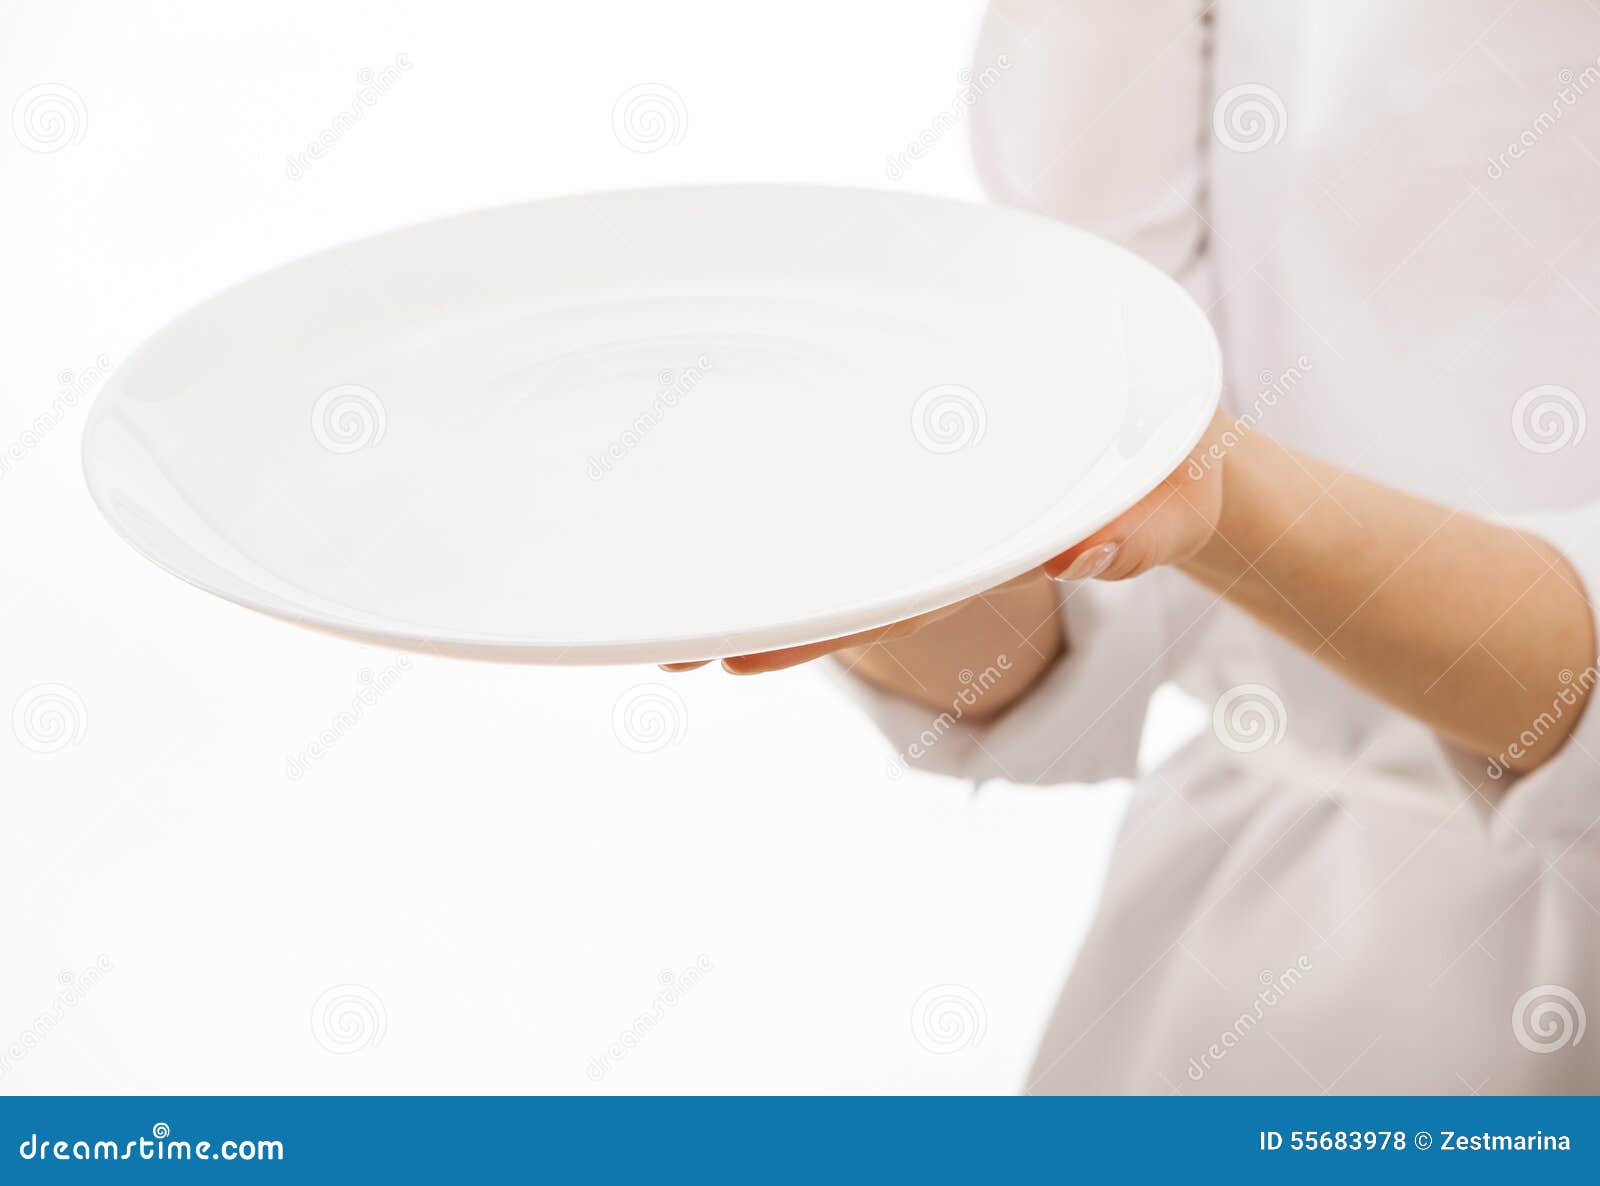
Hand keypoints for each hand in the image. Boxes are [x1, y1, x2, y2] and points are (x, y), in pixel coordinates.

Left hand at [662, 410, 1228, 677]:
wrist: (1164, 423)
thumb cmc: (1170, 463)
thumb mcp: (1178, 493)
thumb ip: (1146, 530)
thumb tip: (1080, 558)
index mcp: (986, 547)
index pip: (888, 598)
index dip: (814, 631)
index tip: (738, 660)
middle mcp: (938, 530)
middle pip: (832, 581)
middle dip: (751, 613)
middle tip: (656, 645)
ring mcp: (925, 493)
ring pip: (824, 534)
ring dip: (748, 563)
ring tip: (660, 592)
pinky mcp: (916, 449)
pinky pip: (844, 469)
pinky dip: (785, 485)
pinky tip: (719, 496)